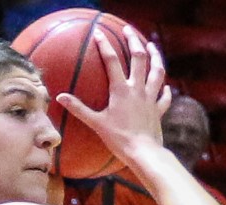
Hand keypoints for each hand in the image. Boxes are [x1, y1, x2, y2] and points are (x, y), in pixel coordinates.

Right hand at [53, 27, 172, 172]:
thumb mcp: (96, 123)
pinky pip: (164, 96)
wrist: (143, 153)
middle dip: (134, 41)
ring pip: (157, 72)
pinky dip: (164, 89)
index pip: (112, 61)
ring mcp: (151, 98)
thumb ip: (79, 108)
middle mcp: (138, 89)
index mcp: (121, 90)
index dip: (104, 45)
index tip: (99, 33)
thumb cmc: (119, 139)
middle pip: (139, 58)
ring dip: (156, 57)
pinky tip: (164, 85)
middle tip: (129, 30)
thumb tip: (61, 96)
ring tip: (152, 46)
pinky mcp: (159, 110)